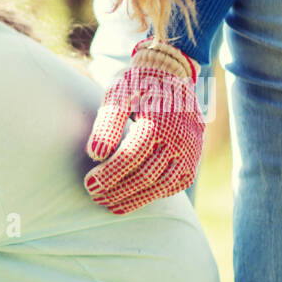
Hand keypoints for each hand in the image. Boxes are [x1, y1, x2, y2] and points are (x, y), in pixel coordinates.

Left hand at [84, 38, 203, 213]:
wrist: (170, 78)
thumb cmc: (136, 86)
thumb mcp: (117, 94)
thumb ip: (107, 124)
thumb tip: (96, 155)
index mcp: (158, 120)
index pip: (131, 156)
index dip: (109, 174)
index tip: (88, 184)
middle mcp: (178, 138)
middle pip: (146, 175)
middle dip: (117, 190)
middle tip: (94, 196)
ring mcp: (189, 151)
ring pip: (161, 185)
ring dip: (133, 199)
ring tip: (108, 203)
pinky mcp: (192, 160)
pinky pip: (173, 185)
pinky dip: (151, 196)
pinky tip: (128, 201)